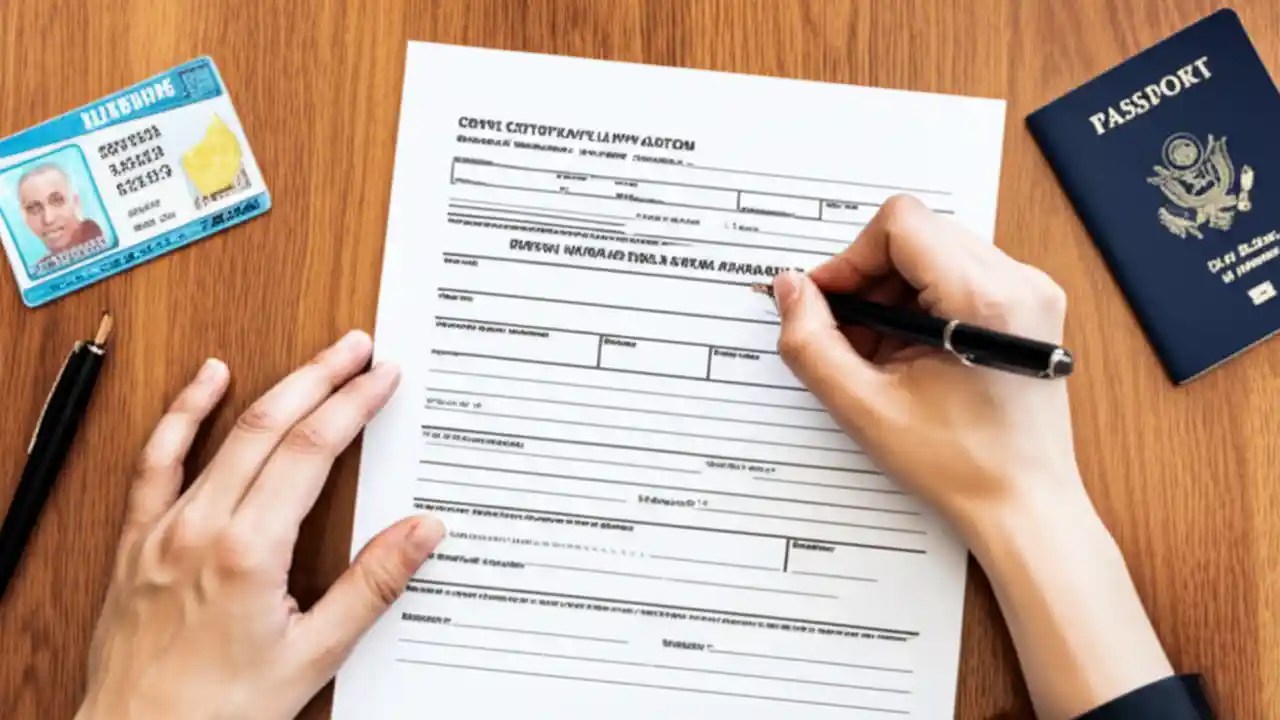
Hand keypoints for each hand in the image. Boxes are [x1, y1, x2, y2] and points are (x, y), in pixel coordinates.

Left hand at [76, 331, 444, 719]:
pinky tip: (207, 381)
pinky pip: (157, 458)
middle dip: (322, 377)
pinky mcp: (138, 537)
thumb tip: (422, 533)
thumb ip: (371, 587)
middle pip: (272, 425)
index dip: (353, 405)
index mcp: (249, 551)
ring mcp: (165, 526)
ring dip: (274, 386)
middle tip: (359, 348)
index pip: (312, 450)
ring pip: (225, 433)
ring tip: (313, 358)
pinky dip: (183, 412)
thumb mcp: (313, 655)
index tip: (383, 378)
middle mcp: (203, 525)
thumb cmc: (219, 709)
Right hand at [774, 195, 1085, 534]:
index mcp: (985, 298)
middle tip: (847, 332)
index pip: (901, 223)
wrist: (1024, 504)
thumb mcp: (865, 407)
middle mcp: (1018, 282)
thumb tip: (790, 289)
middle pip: (918, 232)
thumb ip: (812, 343)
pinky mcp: (1029, 305)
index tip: (827, 300)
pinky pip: (960, 272)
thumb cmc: (962, 466)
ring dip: (893, 291)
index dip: (850, 257)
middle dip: (869, 276)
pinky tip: (909, 352)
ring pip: (936, 249)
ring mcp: (1030, 291)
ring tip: (879, 351)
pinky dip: (922, 301)